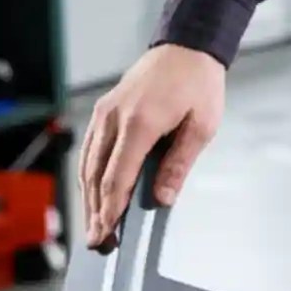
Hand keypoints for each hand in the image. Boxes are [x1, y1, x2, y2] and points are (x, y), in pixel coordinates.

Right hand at [79, 44, 224, 251]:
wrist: (186, 48)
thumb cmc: (199, 85)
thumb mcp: (202, 127)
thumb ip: (179, 164)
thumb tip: (162, 199)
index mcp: (141, 124)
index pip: (118, 177)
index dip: (110, 210)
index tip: (107, 234)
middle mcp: (114, 119)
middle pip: (97, 175)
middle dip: (96, 212)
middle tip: (99, 242)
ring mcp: (105, 114)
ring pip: (88, 164)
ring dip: (89, 197)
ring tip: (95, 226)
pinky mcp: (103, 111)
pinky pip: (90, 149)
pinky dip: (89, 175)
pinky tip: (93, 193)